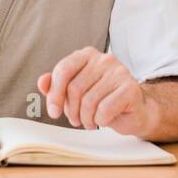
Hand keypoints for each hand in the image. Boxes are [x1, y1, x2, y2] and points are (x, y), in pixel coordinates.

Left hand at [37, 47, 154, 136]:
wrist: (135, 111)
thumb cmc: (104, 99)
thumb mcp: (77, 92)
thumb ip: (57, 86)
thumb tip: (42, 82)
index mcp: (87, 55)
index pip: (63, 69)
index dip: (54, 94)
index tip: (53, 112)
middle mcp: (104, 59)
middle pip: (74, 88)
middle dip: (71, 111)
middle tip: (76, 120)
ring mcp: (119, 72)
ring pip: (89, 101)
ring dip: (86, 119)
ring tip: (90, 121)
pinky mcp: (130, 88)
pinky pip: (105, 110)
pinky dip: (100, 121)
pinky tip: (104, 120)